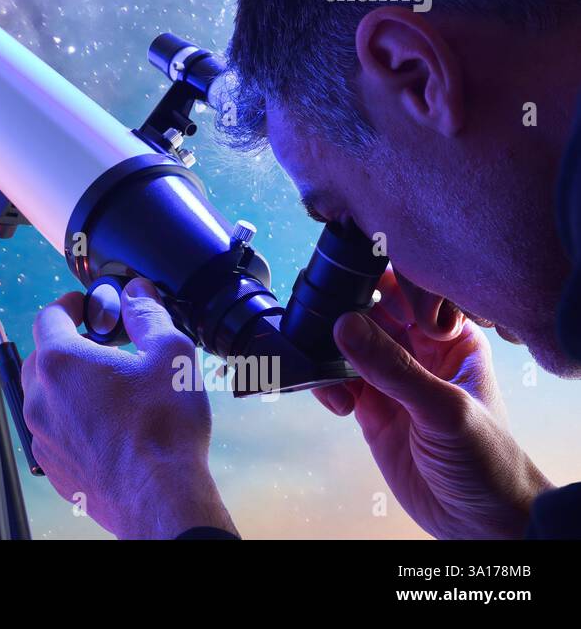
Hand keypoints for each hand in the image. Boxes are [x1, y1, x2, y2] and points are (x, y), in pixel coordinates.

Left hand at [21, 278, 235, 538]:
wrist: (160, 499)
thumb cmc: (163, 431)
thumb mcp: (169, 355)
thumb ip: (148, 315)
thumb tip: (137, 294)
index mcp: (60, 362)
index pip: (48, 316)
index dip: (67, 305)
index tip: (82, 305)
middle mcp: (40, 398)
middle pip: (42, 357)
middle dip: (68, 346)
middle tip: (102, 349)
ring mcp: (41, 436)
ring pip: (45, 397)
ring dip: (68, 387)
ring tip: (107, 391)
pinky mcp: (52, 466)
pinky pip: (52, 432)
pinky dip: (70, 422)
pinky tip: (104, 427)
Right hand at [314, 268, 552, 538]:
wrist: (480, 522)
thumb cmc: (487, 460)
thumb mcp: (443, 409)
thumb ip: (393, 368)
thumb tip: (343, 324)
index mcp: (449, 337)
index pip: (409, 293)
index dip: (378, 284)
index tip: (344, 285)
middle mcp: (419, 352)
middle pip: (368, 314)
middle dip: (342, 320)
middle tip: (320, 330)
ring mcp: (391, 380)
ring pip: (346, 346)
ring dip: (328, 356)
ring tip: (327, 376)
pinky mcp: (370, 408)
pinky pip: (336, 381)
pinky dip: (325, 385)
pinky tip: (335, 404)